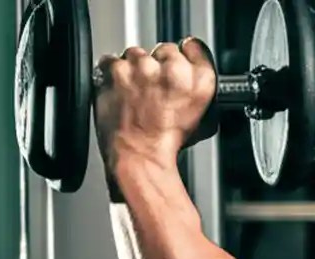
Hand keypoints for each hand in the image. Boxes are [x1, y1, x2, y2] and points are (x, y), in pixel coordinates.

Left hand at [93, 38, 216, 172]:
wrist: (140, 156)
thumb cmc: (167, 142)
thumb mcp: (203, 116)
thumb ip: (199, 84)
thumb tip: (190, 65)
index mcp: (200, 80)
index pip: (192, 46)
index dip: (183, 57)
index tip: (176, 68)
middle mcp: (173, 70)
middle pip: (164, 49)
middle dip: (158, 66)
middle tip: (155, 90)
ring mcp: (143, 69)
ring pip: (137, 54)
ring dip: (135, 69)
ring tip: (136, 93)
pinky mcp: (116, 70)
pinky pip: (111, 60)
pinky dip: (112, 73)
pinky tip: (121, 91)